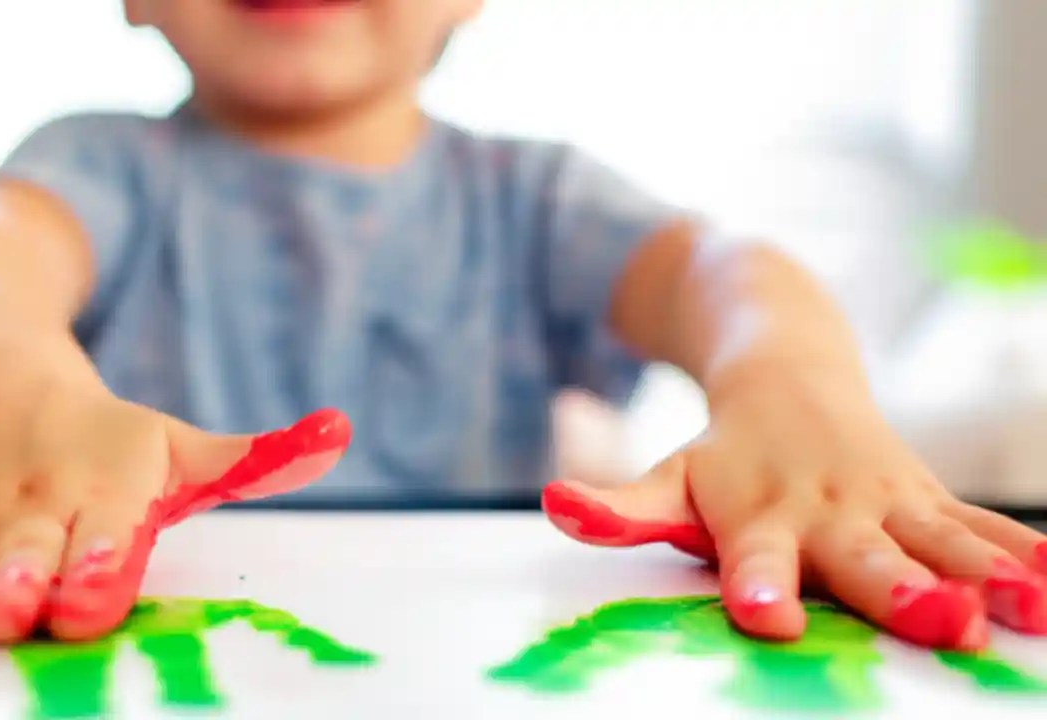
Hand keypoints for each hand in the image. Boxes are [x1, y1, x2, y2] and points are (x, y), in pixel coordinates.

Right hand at [0, 367, 350, 642]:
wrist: (3, 374)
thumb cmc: (108, 439)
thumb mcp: (177, 443)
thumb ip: (251, 457)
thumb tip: (338, 432)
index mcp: (106, 481)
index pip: (107, 532)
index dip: (101, 565)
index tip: (92, 601)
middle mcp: (37, 492)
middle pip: (30, 542)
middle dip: (24, 575)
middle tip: (18, 612)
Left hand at [543, 371, 1046, 649]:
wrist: (787, 375)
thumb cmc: (724, 456)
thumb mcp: (669, 479)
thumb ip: (620, 507)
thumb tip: (556, 505)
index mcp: (760, 516)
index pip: (755, 559)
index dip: (759, 587)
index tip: (764, 616)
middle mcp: (829, 512)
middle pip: (865, 557)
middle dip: (901, 591)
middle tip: (937, 622)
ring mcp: (889, 503)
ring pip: (944, 541)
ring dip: (988, 576)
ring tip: (1027, 610)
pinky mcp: (932, 501)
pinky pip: (987, 528)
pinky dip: (1030, 556)